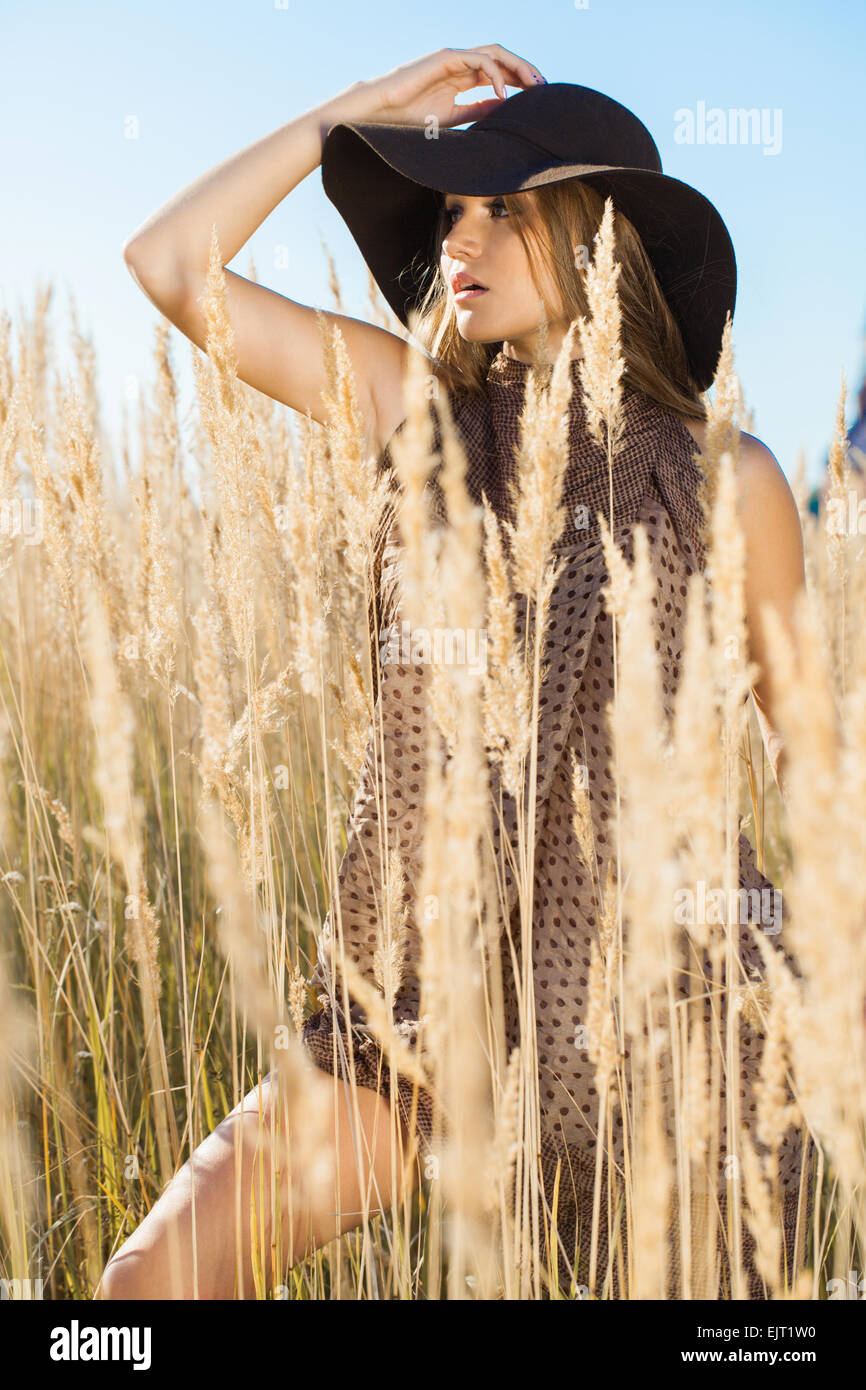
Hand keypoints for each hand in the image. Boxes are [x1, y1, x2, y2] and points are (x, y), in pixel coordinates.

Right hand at [356, 45, 545, 128]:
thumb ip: (477, 112)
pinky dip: (495, 75)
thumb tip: (503, 114)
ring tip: (533, 87)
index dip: (519, 83)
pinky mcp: (446, 57)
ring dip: (518, 68)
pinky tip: (504, 95)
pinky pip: (479, 60)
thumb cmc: (410, 118)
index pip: (498, 73)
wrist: (381, 113)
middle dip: (525, 71)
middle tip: (545, 89)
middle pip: (501, 59)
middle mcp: (460, 64)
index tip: (538, 99)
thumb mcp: (453, 119)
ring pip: (495, 54)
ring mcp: (453, 58)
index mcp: (462, 77)